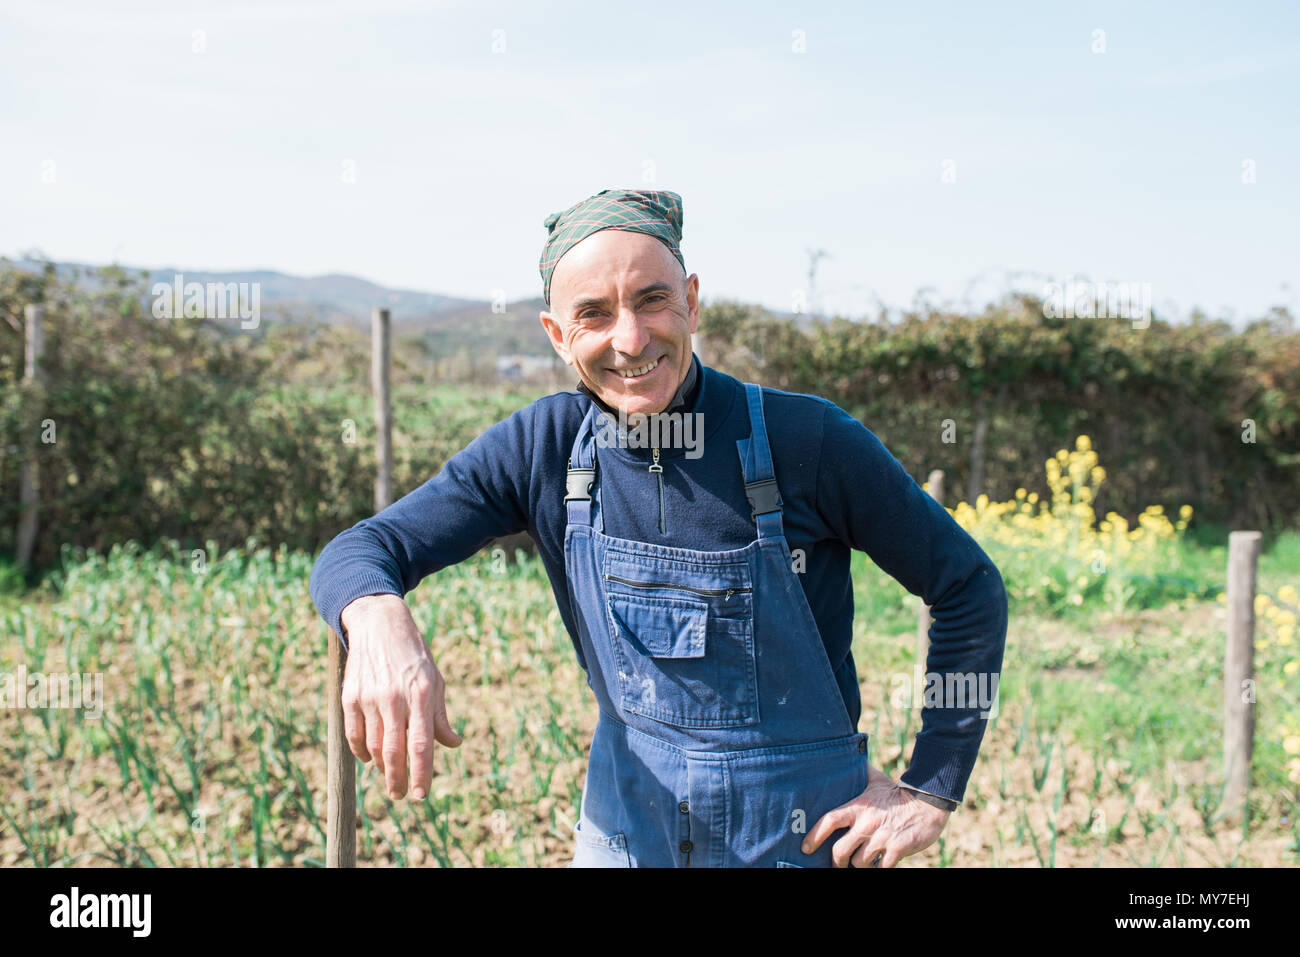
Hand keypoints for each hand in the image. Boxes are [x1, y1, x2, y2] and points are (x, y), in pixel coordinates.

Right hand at [339, 594, 461, 800]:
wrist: (380, 624)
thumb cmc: (414, 656)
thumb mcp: (435, 680)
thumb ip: (440, 716)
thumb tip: (453, 744)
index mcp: (422, 695)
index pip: (422, 745)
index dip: (422, 774)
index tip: (421, 795)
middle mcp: (395, 697)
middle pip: (395, 752)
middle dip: (398, 780)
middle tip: (400, 795)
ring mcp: (370, 697)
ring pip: (373, 746)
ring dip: (381, 767)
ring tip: (389, 776)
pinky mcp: (350, 696)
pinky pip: (354, 734)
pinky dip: (361, 752)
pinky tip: (369, 758)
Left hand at [801, 763, 951, 867]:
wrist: (928, 803)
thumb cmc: (897, 793)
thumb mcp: (876, 780)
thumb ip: (860, 772)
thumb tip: (847, 754)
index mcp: (859, 806)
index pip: (829, 820)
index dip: (814, 835)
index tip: (806, 847)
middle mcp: (867, 822)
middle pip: (840, 850)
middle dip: (836, 862)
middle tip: (837, 864)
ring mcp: (882, 837)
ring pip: (860, 863)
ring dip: (859, 866)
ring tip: (860, 864)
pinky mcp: (898, 849)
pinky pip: (881, 868)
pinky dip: (878, 869)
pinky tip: (878, 865)